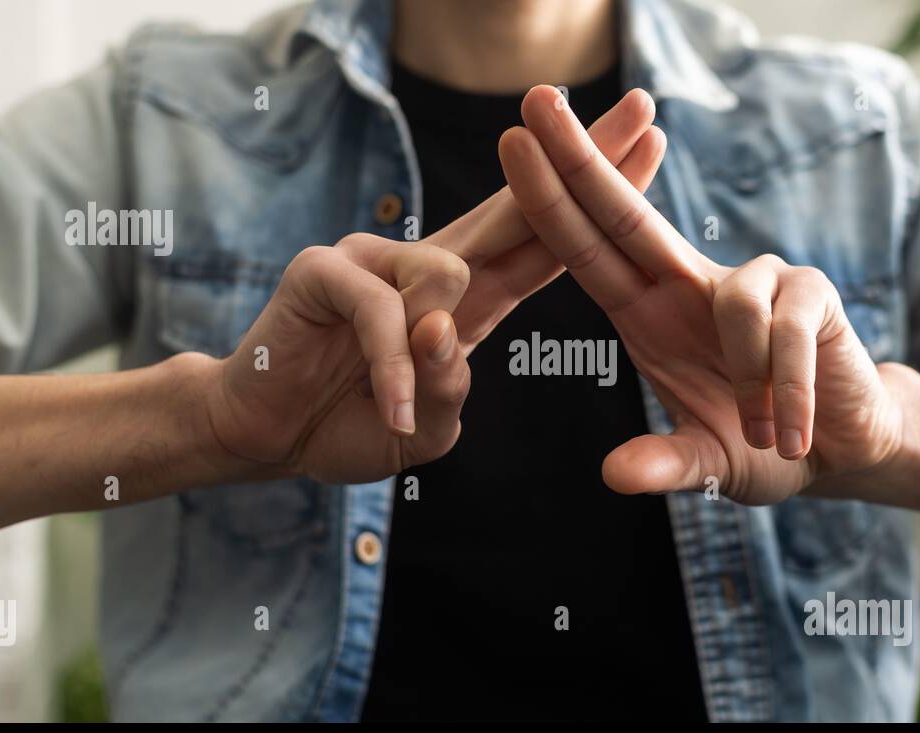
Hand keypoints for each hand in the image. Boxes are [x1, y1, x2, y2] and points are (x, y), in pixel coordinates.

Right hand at [202, 89, 666, 483]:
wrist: (264, 439)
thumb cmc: (350, 424)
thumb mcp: (427, 425)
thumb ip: (450, 388)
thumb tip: (443, 328)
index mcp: (467, 296)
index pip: (546, 239)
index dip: (598, 196)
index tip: (654, 148)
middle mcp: (428, 263)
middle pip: (520, 203)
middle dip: (584, 157)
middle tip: (643, 107)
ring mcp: (375, 256)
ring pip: (448, 273)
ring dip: (431, 355)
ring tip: (401, 398)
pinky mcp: (324, 269)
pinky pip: (384, 314)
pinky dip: (393, 372)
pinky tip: (391, 408)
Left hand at [498, 85, 904, 504]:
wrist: (842, 448)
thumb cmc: (762, 446)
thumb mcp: (707, 463)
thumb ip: (664, 464)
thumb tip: (613, 476)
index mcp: (648, 314)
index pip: (588, 249)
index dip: (550, 200)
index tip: (510, 142)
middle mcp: (689, 284)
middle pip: (627, 215)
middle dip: (582, 158)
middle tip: (535, 99)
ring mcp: (752, 279)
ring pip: (729, 299)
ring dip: (748, 381)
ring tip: (765, 431)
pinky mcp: (809, 290)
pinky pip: (783, 328)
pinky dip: (785, 390)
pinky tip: (792, 429)